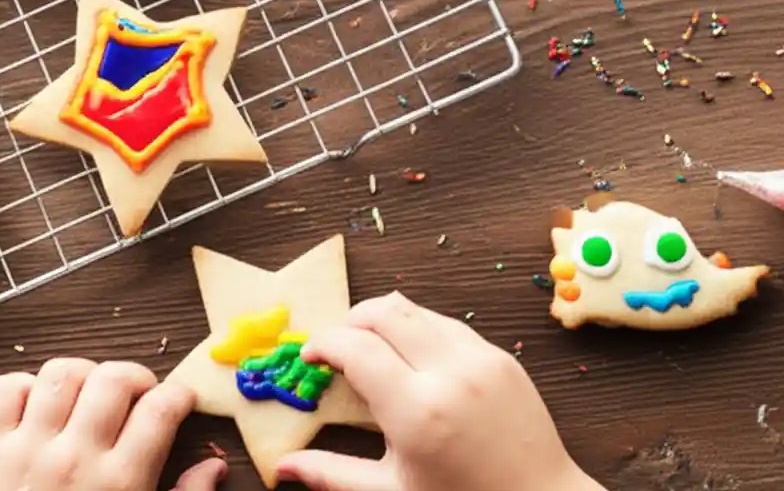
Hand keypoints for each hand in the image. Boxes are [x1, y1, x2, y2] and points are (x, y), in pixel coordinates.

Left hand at [0, 358, 226, 490]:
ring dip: (83, 375)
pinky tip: (41, 408)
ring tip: (90, 396)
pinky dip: (23, 386)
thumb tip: (214, 468)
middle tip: (138, 396)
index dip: (180, 395)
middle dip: (135, 377)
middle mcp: (75, 459)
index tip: (180, 401)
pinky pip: (4, 389)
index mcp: (121, 483)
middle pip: (114, 379)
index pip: (161, 410)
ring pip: (61, 373)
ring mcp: (27, 450)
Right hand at [276, 292, 605, 490]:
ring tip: (372, 350)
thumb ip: (332, 475)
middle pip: (384, 311)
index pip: (355, 347)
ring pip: (416, 309)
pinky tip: (412, 358)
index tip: (311, 357)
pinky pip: (449, 323)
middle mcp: (450, 374)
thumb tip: (282, 467)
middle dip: (351, 320)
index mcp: (417, 411)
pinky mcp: (501, 358)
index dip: (323, 343)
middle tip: (338, 348)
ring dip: (385, 320)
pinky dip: (420, 330)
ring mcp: (481, 360)